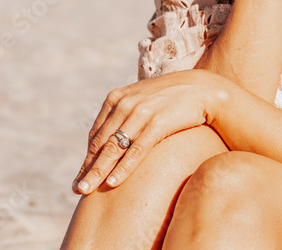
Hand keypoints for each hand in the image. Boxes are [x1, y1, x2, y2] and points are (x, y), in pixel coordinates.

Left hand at [72, 69, 230, 193]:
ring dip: (98, 172)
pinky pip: (136, 150)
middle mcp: (125, 104)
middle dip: (87, 169)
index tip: (80, 177)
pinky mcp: (158, 122)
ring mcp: (141, 112)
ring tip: (86, 191)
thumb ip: (124, 113)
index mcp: (117, 98)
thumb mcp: (142, 100)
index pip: (96, 134)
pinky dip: (123, 168)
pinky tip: (112, 182)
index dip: (87, 158)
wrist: (204, 89)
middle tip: (77, 190)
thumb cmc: (172, 98)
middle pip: (100, 143)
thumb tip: (110, 138)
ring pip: (114, 148)